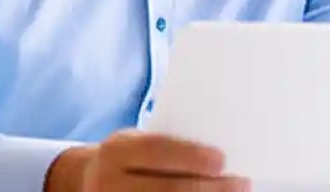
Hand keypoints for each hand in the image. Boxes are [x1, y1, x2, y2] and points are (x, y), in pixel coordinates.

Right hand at [45, 130, 249, 191]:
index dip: (190, 156)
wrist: (89, 181)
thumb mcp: (138, 143)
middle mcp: (108, 182)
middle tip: (241, 184)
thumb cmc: (131, 158)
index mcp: (116, 151)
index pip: (156, 150)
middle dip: (208, 188)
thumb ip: (168, 147)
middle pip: (165, 188)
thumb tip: (219, 157)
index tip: (222, 160)